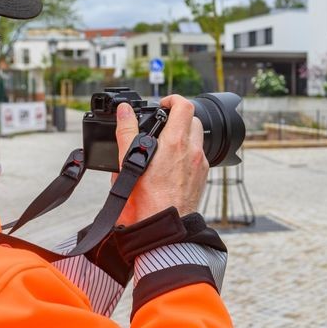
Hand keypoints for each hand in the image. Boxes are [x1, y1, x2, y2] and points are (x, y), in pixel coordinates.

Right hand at [113, 96, 208, 224]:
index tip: (163, 104)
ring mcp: (200, 165)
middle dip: (179, 117)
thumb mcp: (128, 163)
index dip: (173, 99)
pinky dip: (187, 153)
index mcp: (175, 142)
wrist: (163, 228)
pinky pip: (198, 157)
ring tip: (165, 145)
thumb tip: (124, 111)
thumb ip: (126, 132)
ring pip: (197, 139)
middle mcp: (192, 151)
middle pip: (193, 120)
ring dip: (184, 135)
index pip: (184, 106)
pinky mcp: (202, 178)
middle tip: (163, 124)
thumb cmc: (145, 201)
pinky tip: (172, 165)